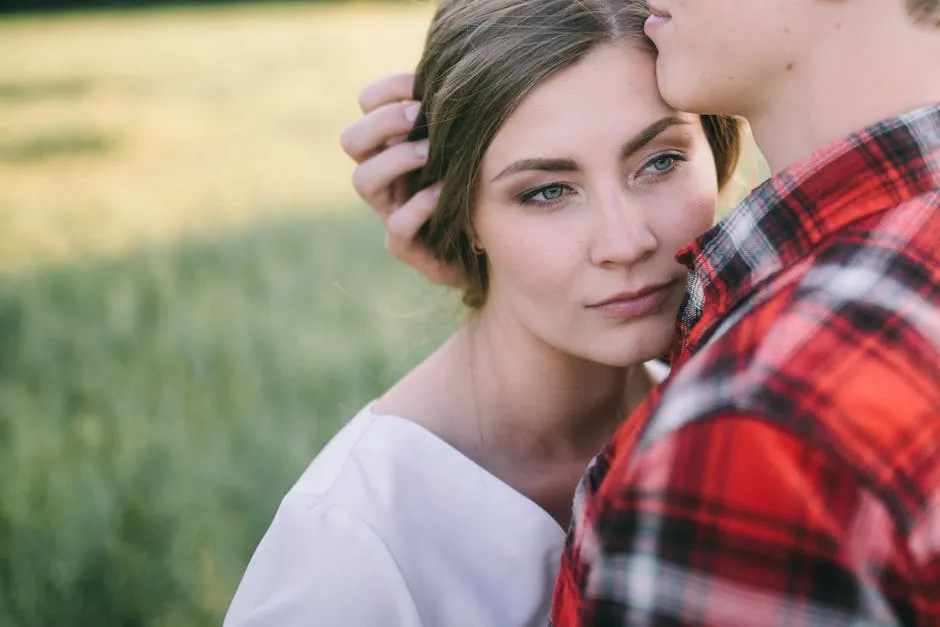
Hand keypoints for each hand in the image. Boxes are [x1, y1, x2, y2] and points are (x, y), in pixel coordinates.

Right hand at [340, 73, 461, 286]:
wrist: (486, 250)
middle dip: (385, 122)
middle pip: (351, 139)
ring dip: (397, 159)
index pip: (366, 106)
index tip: (420, 86)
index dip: (386, 91)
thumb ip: (454, 116)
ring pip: (362, 180)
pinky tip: (444, 192)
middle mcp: (382, 177)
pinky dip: (420, 205)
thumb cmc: (474, 188)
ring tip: (432, 153)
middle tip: (421, 117)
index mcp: (392, 145)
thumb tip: (462, 70)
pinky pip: (397, 225)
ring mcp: (388, 211)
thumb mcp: (465, 146)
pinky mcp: (404, 246)